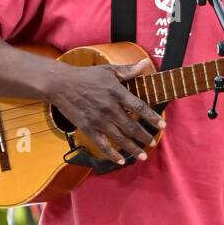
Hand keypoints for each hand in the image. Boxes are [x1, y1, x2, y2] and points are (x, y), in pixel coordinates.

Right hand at [48, 57, 164, 164]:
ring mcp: (98, 120)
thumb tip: (146, 64)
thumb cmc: (86, 76)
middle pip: (131, 126)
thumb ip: (128, 70)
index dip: (152, 117)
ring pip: (120, 138)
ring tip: (143, 155)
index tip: (162, 125)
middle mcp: (109, 108)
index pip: (139, 107)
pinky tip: (121, 161)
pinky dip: (113, 154)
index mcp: (116, 92)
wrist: (61, 85)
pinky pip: (102, 145)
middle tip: (152, 142)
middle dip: (144, 136)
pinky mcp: (88, 128)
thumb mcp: (108, 70)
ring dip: (133, 148)